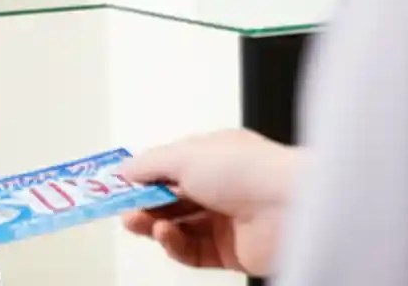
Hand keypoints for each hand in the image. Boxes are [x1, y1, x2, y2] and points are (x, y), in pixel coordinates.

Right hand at [117, 129, 299, 276]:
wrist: (292, 206)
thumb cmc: (249, 169)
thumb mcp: (185, 155)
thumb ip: (149, 165)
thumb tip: (124, 170)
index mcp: (213, 156)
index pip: (168, 168)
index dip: (142, 177)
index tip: (115, 186)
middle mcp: (220, 187)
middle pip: (170, 200)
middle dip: (143, 204)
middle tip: (121, 208)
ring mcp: (226, 220)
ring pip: (178, 227)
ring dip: (154, 225)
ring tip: (138, 222)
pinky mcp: (231, 252)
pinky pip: (192, 252)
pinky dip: (174, 244)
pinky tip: (166, 234)